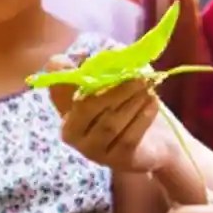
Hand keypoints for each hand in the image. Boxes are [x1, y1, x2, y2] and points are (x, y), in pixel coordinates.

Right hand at [46, 56, 174, 174]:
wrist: (153, 143)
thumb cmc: (127, 106)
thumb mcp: (115, 82)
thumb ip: (108, 65)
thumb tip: (112, 51)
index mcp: (67, 111)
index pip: (59, 92)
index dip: (64, 76)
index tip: (76, 59)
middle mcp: (74, 134)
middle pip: (89, 107)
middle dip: (114, 88)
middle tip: (139, 74)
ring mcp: (94, 151)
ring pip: (110, 123)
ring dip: (131, 100)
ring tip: (148, 85)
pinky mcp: (117, 161)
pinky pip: (128, 137)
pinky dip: (142, 117)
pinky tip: (153, 102)